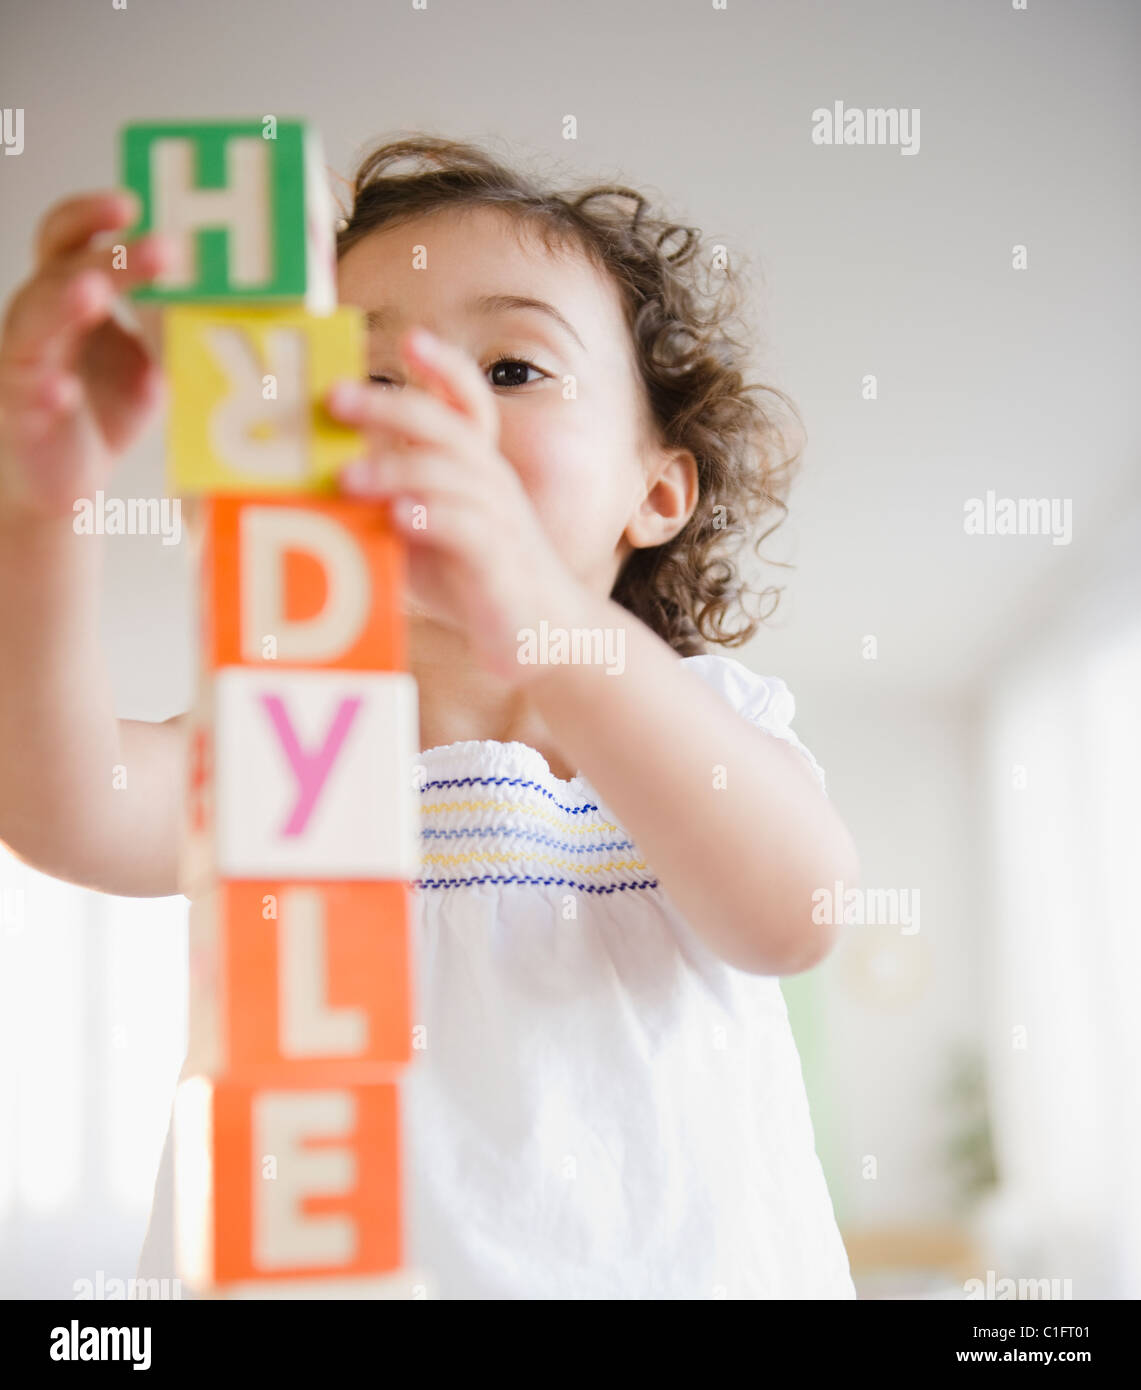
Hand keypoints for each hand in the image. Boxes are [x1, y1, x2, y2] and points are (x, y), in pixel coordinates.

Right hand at [0, 190, 171, 524]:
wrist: (62, 481)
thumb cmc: (99, 410)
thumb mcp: (144, 364)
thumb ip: (165, 333)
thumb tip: (217, 304)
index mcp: (66, 298)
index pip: (68, 239)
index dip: (92, 216)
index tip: (133, 204)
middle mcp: (37, 321)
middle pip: (63, 274)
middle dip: (111, 259)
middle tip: (163, 249)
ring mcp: (23, 366)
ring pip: (34, 324)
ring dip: (66, 305)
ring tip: (95, 294)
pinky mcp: (20, 416)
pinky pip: (28, 398)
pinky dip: (45, 392)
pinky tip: (63, 391)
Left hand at [326, 327, 593, 684]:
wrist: (540, 632)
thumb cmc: (473, 576)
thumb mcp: (423, 530)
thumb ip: (383, 503)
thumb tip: (310, 487)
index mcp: (474, 464)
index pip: (466, 401)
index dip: (443, 367)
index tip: (411, 340)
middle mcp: (490, 480)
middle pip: (444, 424)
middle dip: (388, 406)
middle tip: (336, 399)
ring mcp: (499, 517)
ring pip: (451, 474)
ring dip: (397, 469)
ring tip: (348, 477)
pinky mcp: (499, 561)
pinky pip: (467, 529)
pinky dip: (432, 519)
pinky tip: (399, 518)